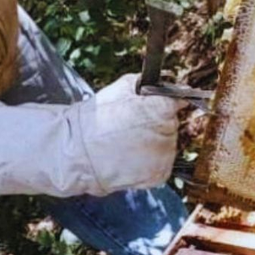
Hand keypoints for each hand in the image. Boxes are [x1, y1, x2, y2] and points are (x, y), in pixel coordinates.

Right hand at [74, 74, 180, 193]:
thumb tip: (167, 80)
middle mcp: (169, 132)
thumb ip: (148, 83)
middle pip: (170, 124)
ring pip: (166, 145)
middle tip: (131, 128)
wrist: (78, 153)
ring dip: (152, 144)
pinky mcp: (160, 175)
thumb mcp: (121, 88)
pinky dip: (149, 163)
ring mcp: (165, 156)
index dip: (162, 104)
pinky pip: (161, 164)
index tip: (152, 109)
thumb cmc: (96, 119)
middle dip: (155, 124)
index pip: (177, 101)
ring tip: (127, 145)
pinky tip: (130, 159)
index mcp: (161, 108)